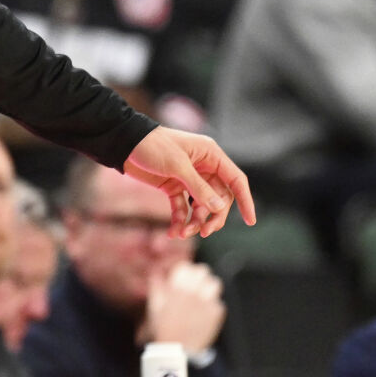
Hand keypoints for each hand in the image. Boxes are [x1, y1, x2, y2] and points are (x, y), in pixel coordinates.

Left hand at [124, 127, 255, 238]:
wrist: (123, 143)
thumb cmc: (152, 146)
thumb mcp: (178, 167)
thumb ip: (199, 188)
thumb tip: (219, 208)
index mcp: (211, 155)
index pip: (236, 180)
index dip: (245, 200)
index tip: (251, 221)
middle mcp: (203, 167)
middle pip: (219, 198)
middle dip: (213, 216)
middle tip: (203, 232)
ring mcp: (188, 178)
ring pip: (201, 206)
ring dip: (195, 221)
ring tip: (183, 233)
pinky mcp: (173, 186)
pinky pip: (182, 207)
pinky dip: (179, 220)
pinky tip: (173, 233)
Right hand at [141, 261, 225, 354]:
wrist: (179, 351)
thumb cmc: (163, 329)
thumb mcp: (154, 307)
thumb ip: (157, 288)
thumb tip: (157, 274)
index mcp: (177, 288)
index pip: (186, 267)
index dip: (184, 271)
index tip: (183, 277)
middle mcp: (194, 291)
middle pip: (203, 271)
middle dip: (198, 276)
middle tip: (195, 285)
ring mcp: (207, 301)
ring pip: (215, 282)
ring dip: (209, 287)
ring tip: (204, 296)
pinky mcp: (217, 312)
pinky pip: (218, 302)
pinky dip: (213, 305)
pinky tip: (205, 313)